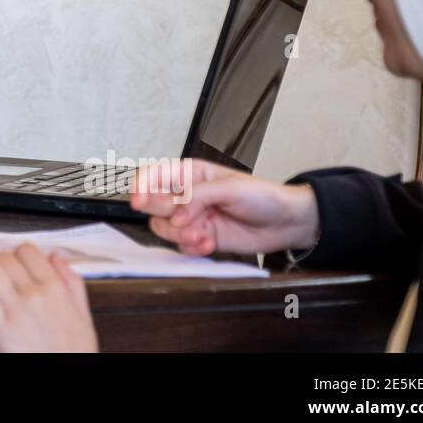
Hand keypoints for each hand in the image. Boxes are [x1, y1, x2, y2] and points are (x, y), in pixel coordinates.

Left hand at [0, 243, 97, 352]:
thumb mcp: (84, 319)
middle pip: (5, 258)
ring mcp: (16, 310)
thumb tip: (56, 258)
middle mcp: (36, 295)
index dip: (16, 254)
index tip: (12, 262)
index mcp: (57, 290)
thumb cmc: (72, 354)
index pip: (28, 251)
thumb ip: (73, 285)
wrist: (64, 383)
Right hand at [130, 158, 319, 256]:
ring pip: (164, 227)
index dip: (141, 187)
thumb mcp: (229, 187)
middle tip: (182, 220)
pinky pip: (181, 246)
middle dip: (165, 214)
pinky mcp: (200, 238)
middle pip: (154, 204)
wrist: (285, 222)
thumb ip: (196, 196)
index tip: (138, 200)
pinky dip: (193, 248)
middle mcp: (186, 196)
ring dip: (180, 235)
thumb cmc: (262, 196)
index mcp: (189, 174)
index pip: (153, 176)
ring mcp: (192, 218)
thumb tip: (175, 212)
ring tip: (201, 235)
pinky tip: (210, 242)